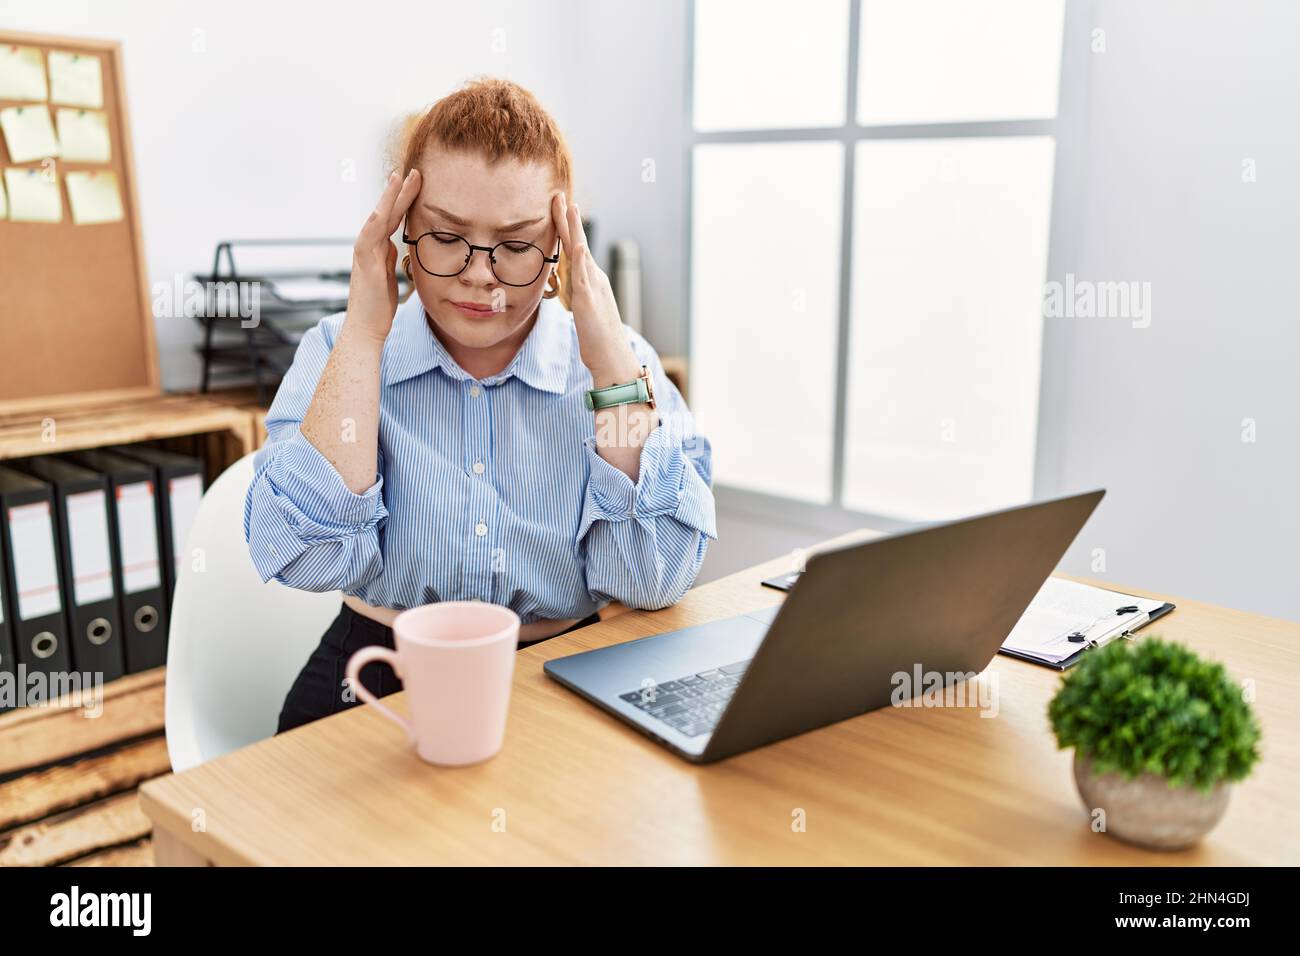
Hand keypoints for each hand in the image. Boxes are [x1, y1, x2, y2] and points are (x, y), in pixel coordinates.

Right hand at [346, 168, 422, 344]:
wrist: (366, 327)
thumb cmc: (378, 308)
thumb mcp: (390, 278)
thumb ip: (392, 260)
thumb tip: (397, 247)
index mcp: (377, 249)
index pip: (394, 219)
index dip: (405, 201)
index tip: (417, 184)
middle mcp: (368, 245)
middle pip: (388, 212)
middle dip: (400, 191)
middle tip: (415, 171)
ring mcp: (364, 250)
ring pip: (379, 215)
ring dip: (391, 195)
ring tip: (402, 176)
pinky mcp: (365, 259)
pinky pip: (373, 232)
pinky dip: (380, 214)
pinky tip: (388, 202)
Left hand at [552, 192, 640, 385]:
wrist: (612, 358)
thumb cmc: (598, 341)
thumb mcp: (585, 314)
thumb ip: (580, 299)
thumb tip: (574, 294)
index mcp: (590, 281)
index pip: (575, 249)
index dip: (566, 228)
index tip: (558, 208)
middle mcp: (593, 278)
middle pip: (577, 242)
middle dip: (568, 218)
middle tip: (559, 195)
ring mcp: (593, 287)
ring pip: (581, 252)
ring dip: (574, 228)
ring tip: (568, 206)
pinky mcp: (590, 300)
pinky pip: (584, 275)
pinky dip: (581, 258)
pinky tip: (577, 243)